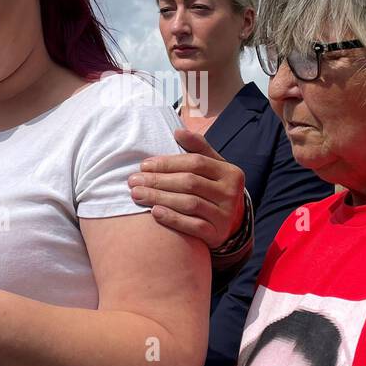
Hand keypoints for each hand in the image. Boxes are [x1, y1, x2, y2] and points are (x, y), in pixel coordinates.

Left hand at [128, 129, 244, 249]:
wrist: (231, 222)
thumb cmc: (214, 188)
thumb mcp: (212, 166)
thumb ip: (197, 148)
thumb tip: (178, 131)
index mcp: (230, 172)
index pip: (195, 163)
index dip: (167, 163)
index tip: (144, 165)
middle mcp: (230, 193)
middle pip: (189, 183)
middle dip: (158, 181)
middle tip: (134, 181)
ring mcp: (225, 215)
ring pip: (189, 204)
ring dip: (160, 198)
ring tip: (138, 195)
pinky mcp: (217, 234)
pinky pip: (192, 226)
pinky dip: (172, 219)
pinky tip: (154, 213)